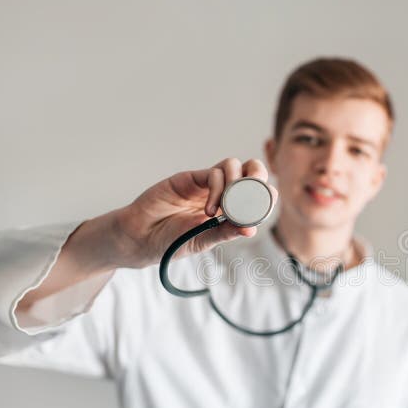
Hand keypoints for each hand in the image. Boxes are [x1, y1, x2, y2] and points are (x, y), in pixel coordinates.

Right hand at [112, 158, 277, 268]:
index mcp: (231, 209)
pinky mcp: (190, 178)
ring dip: (236, 184)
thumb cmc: (173, 241)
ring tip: (224, 209)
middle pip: (250, 170)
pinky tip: (209, 210)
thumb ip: (226, 232)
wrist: (141, 238)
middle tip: (255, 195)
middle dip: (258, 177)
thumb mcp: (205, 241)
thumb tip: (251, 229)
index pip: (257, 194)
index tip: (263, 210)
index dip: (265, 197)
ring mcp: (206, 184)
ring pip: (233, 165)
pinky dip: (217, 188)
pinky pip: (212, 173)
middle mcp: (222, 193)